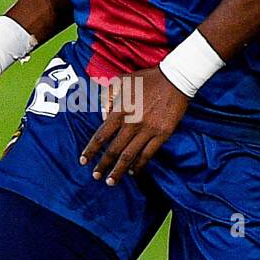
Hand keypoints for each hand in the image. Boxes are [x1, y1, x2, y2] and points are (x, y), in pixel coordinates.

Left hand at [80, 67, 188, 184]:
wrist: (176, 78)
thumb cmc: (148, 78)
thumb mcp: (123, 81)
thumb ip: (109, 97)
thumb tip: (103, 115)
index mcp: (120, 110)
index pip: (101, 135)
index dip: (91, 149)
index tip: (84, 160)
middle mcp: (132, 123)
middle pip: (114, 149)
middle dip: (103, 165)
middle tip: (95, 176)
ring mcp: (148, 130)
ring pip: (130, 155)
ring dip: (119, 170)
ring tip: (111, 181)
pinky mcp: (162, 134)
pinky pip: (148, 153)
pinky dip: (139, 164)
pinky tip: (133, 172)